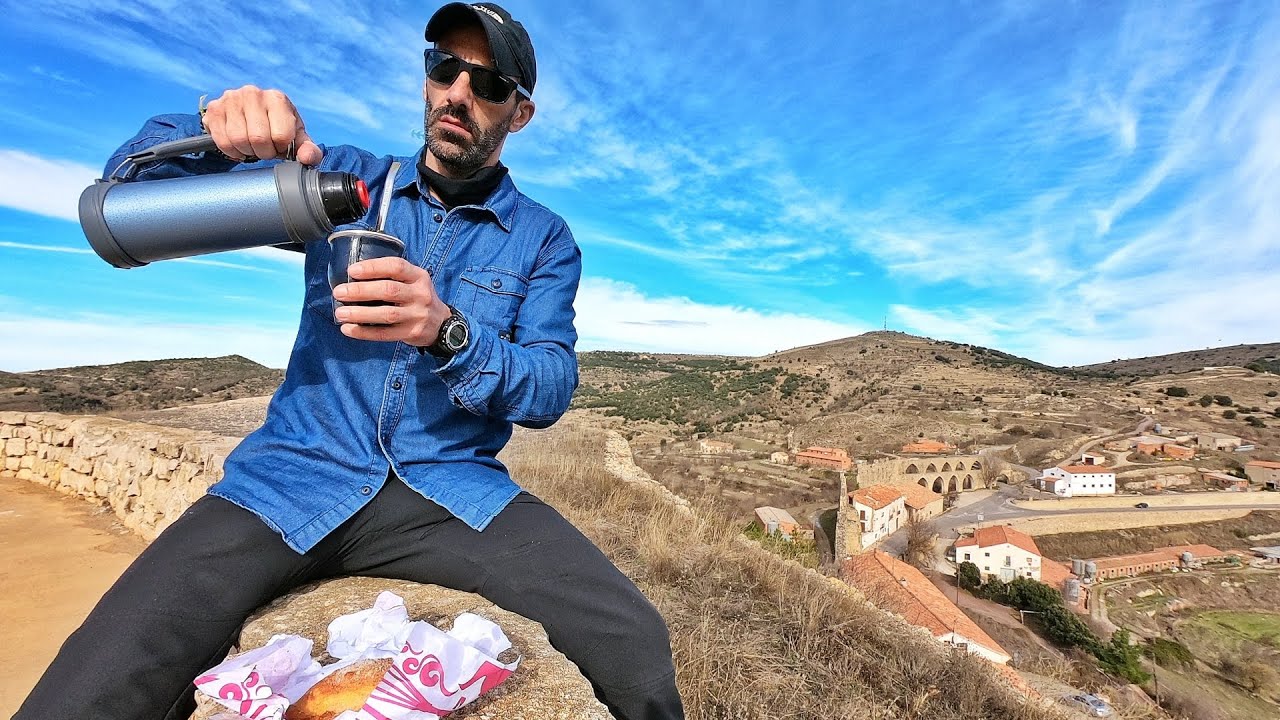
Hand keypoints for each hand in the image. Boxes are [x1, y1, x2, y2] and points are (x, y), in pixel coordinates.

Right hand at [201, 85, 322, 164]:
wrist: (251, 116)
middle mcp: (253, 94)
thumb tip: (308, 159)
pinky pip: (222, 141)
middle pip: (258, 138)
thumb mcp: (297, 137)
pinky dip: (231, 151)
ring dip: (247, 151)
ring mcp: (231, 99)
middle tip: (265, 148)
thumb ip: (309, 149)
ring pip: (238, 140)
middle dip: (264, 152)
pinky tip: (238, 146)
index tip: (280, 145)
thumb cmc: (278, 127)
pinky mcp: (214, 109)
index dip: (281, 148)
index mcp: (277, 99)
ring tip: (252, 146)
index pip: (282, 135)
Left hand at [332, 258, 451, 346]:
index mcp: (419, 276)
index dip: (373, 267)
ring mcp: (418, 315)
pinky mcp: (412, 333)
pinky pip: (385, 334)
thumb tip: (353, 277)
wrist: (441, 324)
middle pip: (389, 290)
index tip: (352, 270)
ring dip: (360, 313)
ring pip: (386, 314)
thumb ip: (392, 276)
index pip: (396, 267)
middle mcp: (420, 294)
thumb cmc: (418, 298)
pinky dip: (364, 332)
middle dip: (361, 291)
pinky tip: (348, 329)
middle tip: (339, 292)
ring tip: (340, 313)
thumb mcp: (414, 281)